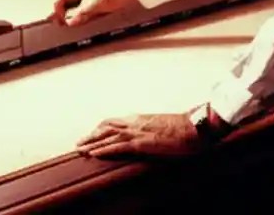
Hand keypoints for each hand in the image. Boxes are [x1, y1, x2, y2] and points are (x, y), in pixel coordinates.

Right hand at [51, 0, 139, 26]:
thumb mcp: (94, 5)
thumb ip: (80, 15)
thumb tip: (70, 22)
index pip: (59, 0)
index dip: (58, 13)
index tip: (60, 24)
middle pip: (66, 1)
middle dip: (65, 13)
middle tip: (65, 24)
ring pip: (76, 3)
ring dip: (75, 13)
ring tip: (75, 22)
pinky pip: (85, 3)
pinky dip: (84, 11)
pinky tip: (86, 17)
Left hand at [75, 113, 201, 158]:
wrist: (195, 127)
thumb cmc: (183, 127)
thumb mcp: (162, 125)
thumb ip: (151, 128)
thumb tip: (148, 134)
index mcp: (139, 118)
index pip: (113, 121)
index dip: (100, 128)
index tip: (91, 134)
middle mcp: (134, 122)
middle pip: (105, 127)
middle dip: (91, 135)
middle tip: (78, 143)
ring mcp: (137, 132)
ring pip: (107, 137)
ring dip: (92, 143)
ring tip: (79, 149)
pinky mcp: (142, 143)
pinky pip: (118, 147)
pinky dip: (104, 150)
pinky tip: (94, 154)